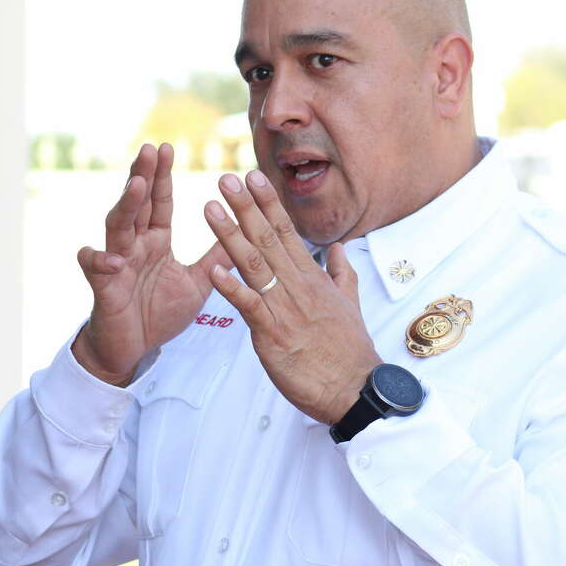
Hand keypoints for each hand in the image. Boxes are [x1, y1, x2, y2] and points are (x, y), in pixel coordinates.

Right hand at [73, 143, 230, 386]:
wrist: (132, 349)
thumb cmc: (158, 313)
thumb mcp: (197, 282)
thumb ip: (216, 257)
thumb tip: (244, 231)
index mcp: (155, 241)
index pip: (159, 202)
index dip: (162, 176)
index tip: (167, 148)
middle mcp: (133, 246)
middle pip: (136, 204)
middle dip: (142, 176)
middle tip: (150, 149)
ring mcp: (116, 263)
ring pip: (117, 228)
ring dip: (126, 206)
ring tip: (137, 186)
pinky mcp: (103, 288)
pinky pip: (95, 269)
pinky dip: (98, 261)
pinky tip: (109, 258)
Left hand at [203, 170, 381, 423]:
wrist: (355, 388)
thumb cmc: (350, 350)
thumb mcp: (349, 304)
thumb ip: (340, 273)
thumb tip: (336, 249)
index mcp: (311, 277)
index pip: (286, 232)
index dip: (268, 203)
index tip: (252, 177)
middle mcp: (296, 286)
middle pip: (266, 238)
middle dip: (245, 207)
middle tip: (225, 179)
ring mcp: (284, 308)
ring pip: (253, 263)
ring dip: (230, 234)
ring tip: (210, 208)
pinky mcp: (273, 334)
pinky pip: (249, 307)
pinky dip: (232, 288)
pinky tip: (214, 271)